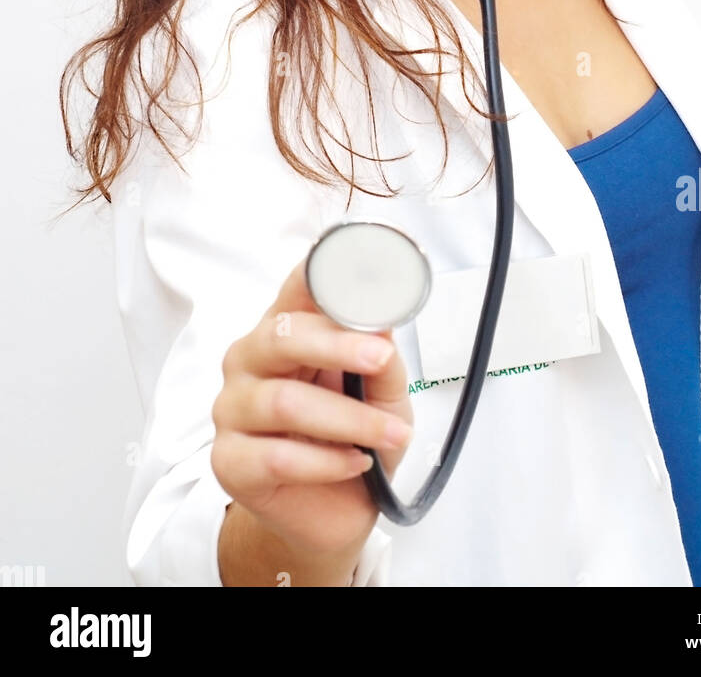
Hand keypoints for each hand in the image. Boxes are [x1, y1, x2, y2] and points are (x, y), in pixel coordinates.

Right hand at [212, 257, 412, 566]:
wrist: (336, 512)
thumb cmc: (357, 436)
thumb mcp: (385, 393)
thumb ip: (382, 357)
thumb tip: (384, 320)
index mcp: (286, 328)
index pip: (296, 287)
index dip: (319, 271)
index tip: (354, 270)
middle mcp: (251, 359)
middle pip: (280, 336)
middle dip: (337, 345)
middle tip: (380, 357)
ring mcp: (232, 409)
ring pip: (283, 402)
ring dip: (348, 419)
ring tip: (389, 433)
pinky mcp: (229, 462)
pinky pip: (276, 457)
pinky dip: (326, 461)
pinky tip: (355, 463)